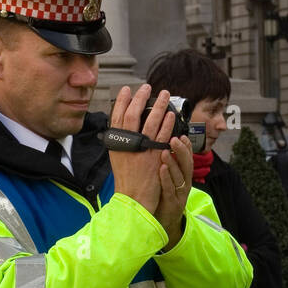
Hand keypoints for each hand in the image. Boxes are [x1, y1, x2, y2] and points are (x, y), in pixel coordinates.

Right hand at [107, 83, 175, 218]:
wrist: (133, 200)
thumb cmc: (126, 182)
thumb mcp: (117, 159)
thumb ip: (122, 143)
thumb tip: (124, 128)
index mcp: (116, 143)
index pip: (116, 116)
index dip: (122, 101)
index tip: (127, 90)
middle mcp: (127, 144)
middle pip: (132, 114)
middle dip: (140, 98)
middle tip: (147, 87)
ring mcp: (141, 149)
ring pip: (150, 122)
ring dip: (159, 106)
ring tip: (165, 95)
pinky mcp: (155, 156)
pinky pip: (163, 135)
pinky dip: (167, 123)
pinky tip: (171, 115)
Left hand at [157, 136, 192, 249]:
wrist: (163, 225)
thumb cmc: (163, 199)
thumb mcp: (168, 181)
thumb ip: (168, 166)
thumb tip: (163, 147)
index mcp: (184, 178)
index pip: (188, 159)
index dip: (187, 148)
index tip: (182, 135)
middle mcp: (185, 185)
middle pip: (186, 165)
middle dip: (181, 151)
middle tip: (174, 139)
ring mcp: (179, 195)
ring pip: (179, 177)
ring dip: (173, 162)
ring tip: (165, 151)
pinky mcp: (172, 204)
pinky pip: (170, 189)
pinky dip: (166, 178)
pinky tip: (161, 169)